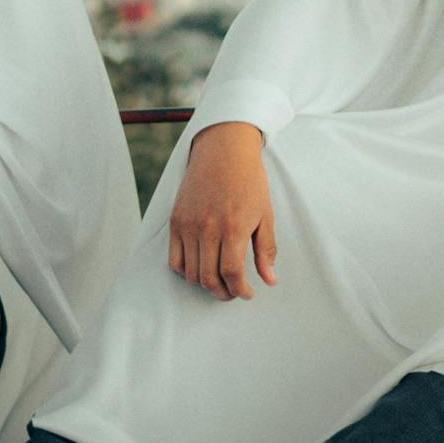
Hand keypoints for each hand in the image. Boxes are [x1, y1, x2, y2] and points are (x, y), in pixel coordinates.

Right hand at [167, 120, 276, 302]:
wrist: (223, 150)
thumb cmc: (249, 180)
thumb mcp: (265, 214)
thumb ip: (266, 249)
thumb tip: (269, 280)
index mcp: (233, 226)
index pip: (232, 273)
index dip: (240, 290)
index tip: (247, 293)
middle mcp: (208, 228)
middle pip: (209, 278)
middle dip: (223, 293)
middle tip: (233, 292)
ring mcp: (189, 225)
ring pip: (191, 272)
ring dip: (205, 284)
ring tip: (219, 282)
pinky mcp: (176, 220)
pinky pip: (174, 259)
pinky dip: (186, 271)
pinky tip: (200, 269)